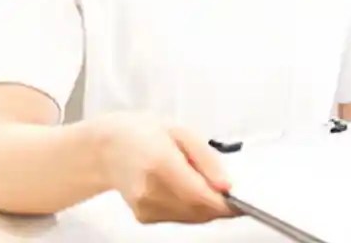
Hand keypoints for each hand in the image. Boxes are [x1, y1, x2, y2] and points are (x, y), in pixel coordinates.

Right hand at [94, 112, 235, 223]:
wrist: (108, 148)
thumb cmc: (143, 133)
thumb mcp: (182, 131)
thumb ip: (207, 158)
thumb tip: (226, 184)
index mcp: (160, 162)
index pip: (199, 194)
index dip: (224, 203)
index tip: (242, 202)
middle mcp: (149, 189)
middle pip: (197, 210)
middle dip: (220, 205)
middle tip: (231, 192)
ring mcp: (144, 206)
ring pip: (191, 218)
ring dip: (206, 207)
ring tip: (204, 183)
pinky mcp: (144, 216)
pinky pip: (179, 218)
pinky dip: (191, 209)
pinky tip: (186, 190)